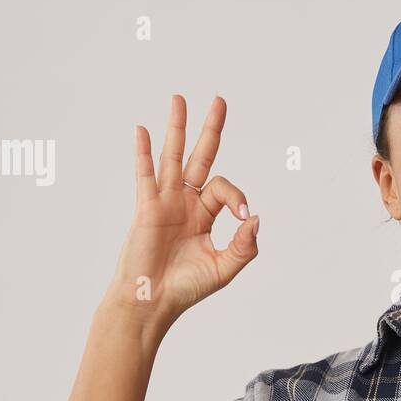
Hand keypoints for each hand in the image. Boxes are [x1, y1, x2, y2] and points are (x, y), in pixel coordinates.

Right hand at [102, 94, 258, 331]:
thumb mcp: (224, 268)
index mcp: (204, 215)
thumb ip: (244, 245)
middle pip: (200, 157)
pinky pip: (145, 175)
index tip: (242, 216)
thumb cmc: (184, 288)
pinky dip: (144, 152)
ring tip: (179, 99)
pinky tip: (143, 130)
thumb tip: (256, 216)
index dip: (237, 196)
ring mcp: (164, 202)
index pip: (224, 189)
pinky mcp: (146, 208)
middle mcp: (185, 203)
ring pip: (173, 157)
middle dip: (210, 130)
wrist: (151, 302)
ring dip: (176, 128)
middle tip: (220, 101)